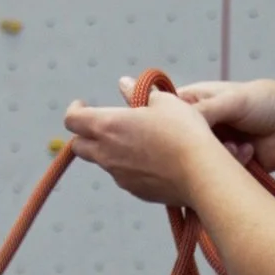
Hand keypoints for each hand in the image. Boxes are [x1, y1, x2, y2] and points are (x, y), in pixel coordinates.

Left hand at [62, 84, 225, 207]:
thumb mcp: (164, 102)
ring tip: (136, 140)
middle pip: (80, 146)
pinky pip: (123, 176)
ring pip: (103, 162)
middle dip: (86, 134)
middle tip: (105, 125)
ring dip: (109, 150)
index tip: (83, 105)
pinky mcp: (135, 191)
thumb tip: (124, 84)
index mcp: (108, 126)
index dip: (74, 111)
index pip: (73, 120)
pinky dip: (129, 166)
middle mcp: (106, 153)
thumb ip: (138, 93)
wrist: (201, 173)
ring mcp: (119, 176)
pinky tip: (152, 160)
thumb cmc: (182, 131)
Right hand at [167, 77, 274, 173]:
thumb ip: (204, 110)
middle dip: (196, 146)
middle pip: (179, 143)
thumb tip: (177, 123)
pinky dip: (231, 166)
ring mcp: (209, 149)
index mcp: (193, 103)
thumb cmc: (264, 103)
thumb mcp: (231, 100)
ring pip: (197, 162)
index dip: (166, 124)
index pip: (165, 114)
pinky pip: (215, 176)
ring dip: (219, 156)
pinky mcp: (222, 169)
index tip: (176, 132)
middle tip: (219, 140)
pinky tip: (248, 154)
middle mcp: (198, 127)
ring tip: (239, 146)